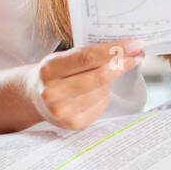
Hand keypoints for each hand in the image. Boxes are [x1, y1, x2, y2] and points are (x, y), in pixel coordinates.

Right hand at [24, 39, 143, 129]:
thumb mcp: (62, 57)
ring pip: (103, 91)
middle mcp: (53, 93)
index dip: (114, 50)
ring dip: (110, 81)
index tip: (134, 44)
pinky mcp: (74, 125)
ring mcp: (63, 112)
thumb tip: (124, 49)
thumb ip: (87, 54)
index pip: (88, 57)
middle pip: (99, 77)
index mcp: (49, 69)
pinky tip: (95, 92)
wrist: (33, 97)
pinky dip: (104, 95)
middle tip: (137, 55)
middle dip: (122, 64)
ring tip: (102, 75)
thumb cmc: (54, 73)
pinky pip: (102, 105)